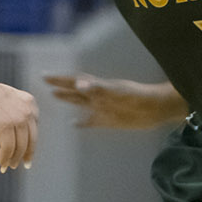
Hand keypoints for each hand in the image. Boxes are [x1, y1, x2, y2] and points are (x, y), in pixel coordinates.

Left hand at [0, 75, 38, 171]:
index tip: (1, 164)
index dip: (8, 146)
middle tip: (12, 166)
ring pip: (30, 115)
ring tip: (24, 160)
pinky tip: (27, 141)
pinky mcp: (11, 91)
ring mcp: (6, 90)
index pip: (4, 123)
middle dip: (21, 148)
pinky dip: (33, 126)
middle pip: (20, 121)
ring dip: (31, 140)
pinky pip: (31, 108)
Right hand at [44, 74, 185, 128]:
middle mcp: (99, 97)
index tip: (45, 76)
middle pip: (76, 90)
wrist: (157, 109)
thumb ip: (97, 88)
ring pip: (82, 103)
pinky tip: (75, 124)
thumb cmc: (138, 98)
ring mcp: (104, 108)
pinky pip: (92, 121)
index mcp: (98, 88)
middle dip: (61, 86)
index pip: (75, 82)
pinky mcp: (110, 120)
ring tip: (56, 96)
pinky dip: (82, 122)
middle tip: (47, 83)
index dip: (60, 80)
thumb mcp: (116, 92)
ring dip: (69, 99)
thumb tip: (78, 84)